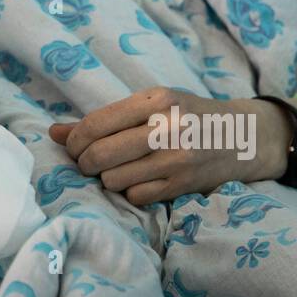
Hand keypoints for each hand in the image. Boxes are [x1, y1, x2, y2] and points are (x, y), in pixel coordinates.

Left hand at [48, 88, 291, 204]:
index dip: (75, 140)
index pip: (97, 123)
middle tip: (88, 162)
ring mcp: (177, 158)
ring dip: (107, 178)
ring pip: (114, 179)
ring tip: (117, 169)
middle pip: (101, 155)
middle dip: (85, 162)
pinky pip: (136, 196)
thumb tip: (53, 133)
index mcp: (156, 100)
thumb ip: (104, 119)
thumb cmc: (187, 116)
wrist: (243, 135)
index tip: (73, 146)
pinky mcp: (184, 184)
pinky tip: (138, 180)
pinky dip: (129, 191)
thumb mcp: (152, 106)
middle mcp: (167, 127)